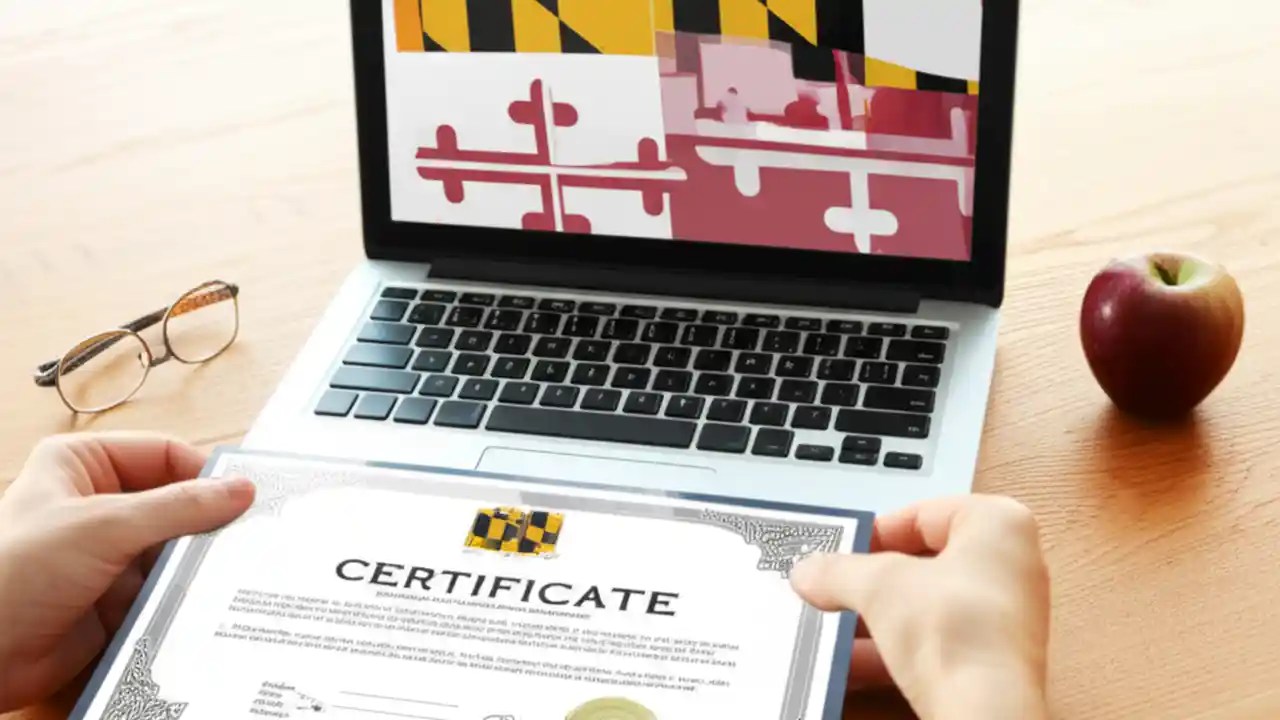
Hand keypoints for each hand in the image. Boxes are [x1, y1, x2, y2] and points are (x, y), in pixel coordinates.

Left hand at [0, 433, 253, 710]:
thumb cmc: (9, 577)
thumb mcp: (103, 527)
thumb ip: (178, 507)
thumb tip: (237, 489)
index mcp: (82, 464)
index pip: (164, 454)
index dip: (204, 472)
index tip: (245, 494)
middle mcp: (95, 502)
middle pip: (174, 499)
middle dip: (205, 519)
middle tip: (247, 531)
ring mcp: (106, 550)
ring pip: (174, 544)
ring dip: (195, 559)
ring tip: (225, 566)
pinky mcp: (115, 593)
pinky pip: (166, 583)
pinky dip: (184, 590)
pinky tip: (204, 595)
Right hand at [790, 495, 1050, 719]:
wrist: (984, 712)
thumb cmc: (957, 633)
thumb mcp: (877, 586)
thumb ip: (837, 570)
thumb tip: (810, 569)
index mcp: (999, 524)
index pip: (922, 513)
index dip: (875, 532)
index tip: (843, 549)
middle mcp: (1012, 565)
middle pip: (923, 561)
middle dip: (871, 579)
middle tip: (836, 585)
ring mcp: (1006, 615)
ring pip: (927, 606)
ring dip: (876, 619)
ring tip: (835, 627)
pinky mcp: (993, 658)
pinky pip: (935, 642)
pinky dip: (895, 648)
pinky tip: (853, 662)